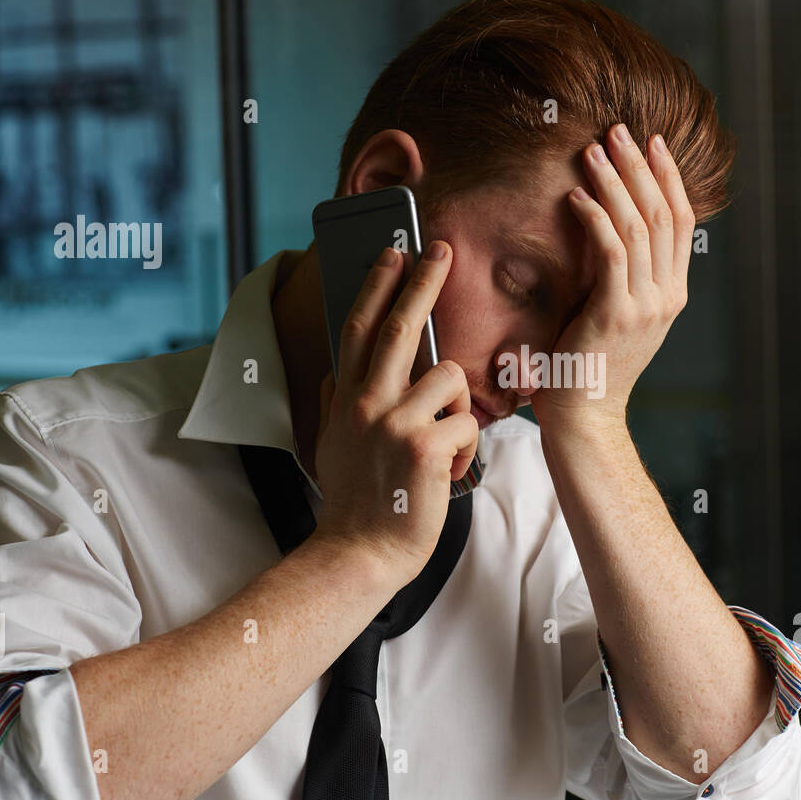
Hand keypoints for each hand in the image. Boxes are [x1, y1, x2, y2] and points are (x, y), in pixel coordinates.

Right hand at [309, 242, 478, 591]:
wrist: (360, 551)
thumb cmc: (355, 499)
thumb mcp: (334, 444)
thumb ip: (337, 404)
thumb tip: (336, 374)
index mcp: (347, 398)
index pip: (359, 328)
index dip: (377, 286)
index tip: (393, 253)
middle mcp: (366, 403)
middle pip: (399, 326)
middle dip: (422, 281)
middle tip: (440, 249)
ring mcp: (394, 422)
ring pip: (448, 378)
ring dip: (457, 407)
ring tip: (443, 445)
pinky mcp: (425, 446)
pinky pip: (466, 423)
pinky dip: (465, 448)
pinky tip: (446, 474)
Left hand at [530, 125, 694, 434]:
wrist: (585, 418)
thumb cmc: (588, 367)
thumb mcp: (616, 315)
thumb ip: (621, 277)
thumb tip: (607, 230)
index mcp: (673, 294)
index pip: (682, 222)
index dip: (668, 177)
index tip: (652, 142)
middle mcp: (667, 297)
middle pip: (665, 214)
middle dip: (641, 167)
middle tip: (619, 130)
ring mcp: (645, 306)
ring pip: (639, 227)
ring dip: (616, 182)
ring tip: (594, 150)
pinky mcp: (616, 314)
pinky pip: (610, 252)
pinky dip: (594, 218)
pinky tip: (575, 196)